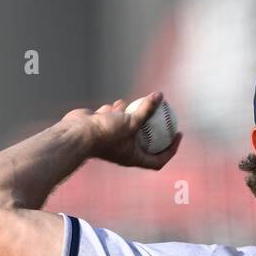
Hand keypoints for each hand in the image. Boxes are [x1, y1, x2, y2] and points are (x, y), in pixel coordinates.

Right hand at [60, 91, 182, 169]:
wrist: (77, 134)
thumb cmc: (105, 133)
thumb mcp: (131, 121)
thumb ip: (146, 109)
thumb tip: (160, 95)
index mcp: (134, 157)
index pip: (159, 159)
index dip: (172, 149)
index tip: (178, 135)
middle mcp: (124, 150)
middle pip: (145, 142)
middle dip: (154, 128)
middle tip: (164, 114)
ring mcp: (112, 139)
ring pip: (127, 126)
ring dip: (131, 115)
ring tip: (133, 106)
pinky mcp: (102, 129)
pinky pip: (112, 119)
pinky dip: (114, 111)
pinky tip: (113, 106)